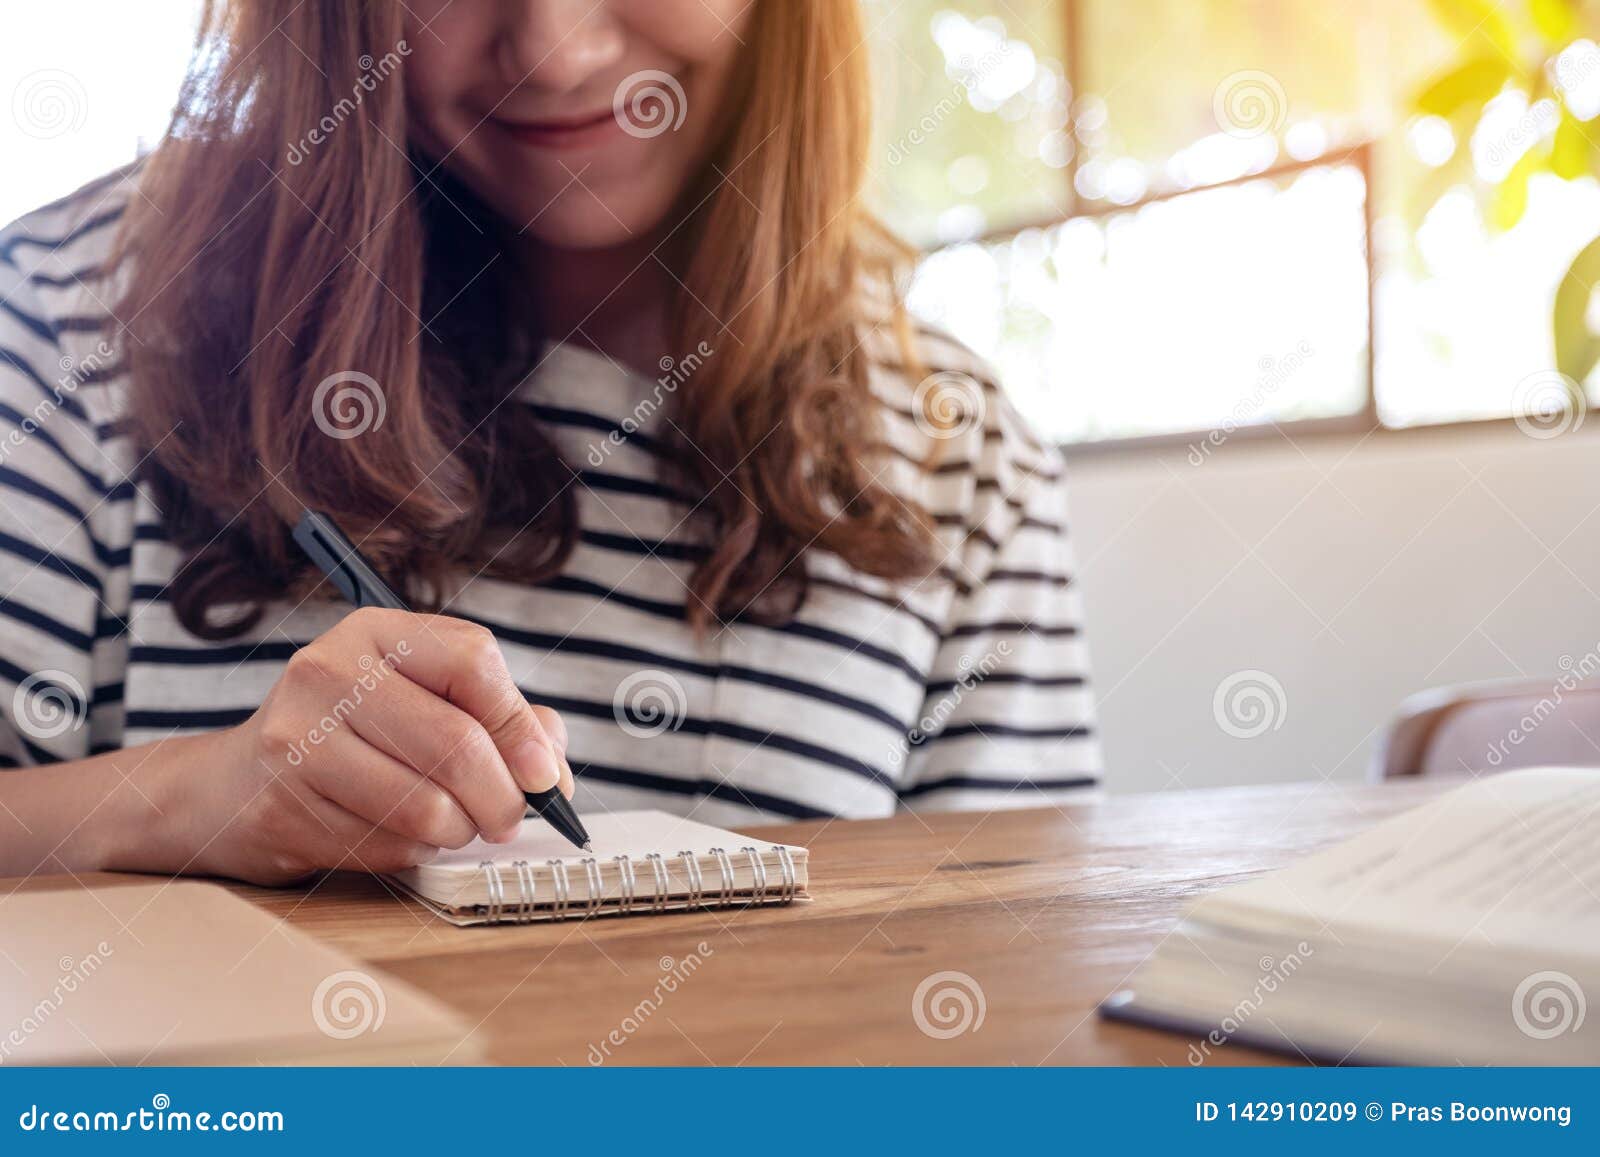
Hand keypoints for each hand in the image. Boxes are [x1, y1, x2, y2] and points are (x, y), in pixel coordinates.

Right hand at [178, 608, 572, 885]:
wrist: (231, 787)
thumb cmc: (352, 738)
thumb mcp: (421, 699)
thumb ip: (502, 718)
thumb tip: (554, 767)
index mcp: (375, 631)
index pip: (474, 662)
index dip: (522, 727)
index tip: (545, 774)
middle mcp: (328, 672)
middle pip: (458, 742)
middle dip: (503, 797)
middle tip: (510, 818)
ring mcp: (298, 737)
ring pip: (428, 805)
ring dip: (460, 831)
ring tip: (453, 824)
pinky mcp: (283, 803)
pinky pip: (388, 844)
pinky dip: (414, 851)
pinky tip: (396, 834)